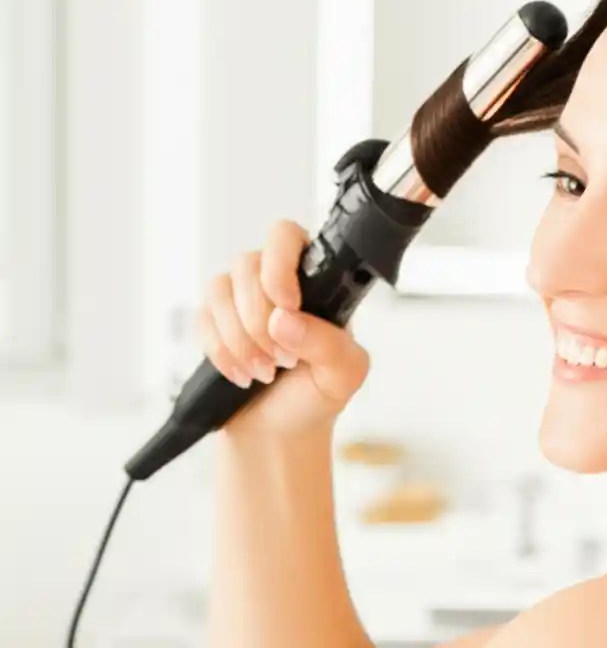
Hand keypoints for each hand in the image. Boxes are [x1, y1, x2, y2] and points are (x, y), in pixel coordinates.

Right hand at [198, 219, 370, 436]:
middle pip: (248, 264)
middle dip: (259, 319)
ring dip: (239, 338)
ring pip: (220, 289)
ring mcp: (241, 296)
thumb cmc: (317, 394)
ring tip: (265, 372)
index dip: (279, 264)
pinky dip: (221, 350)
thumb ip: (328, 344)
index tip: (287, 305)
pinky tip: (242, 375)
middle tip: (283, 359)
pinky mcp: (213, 319)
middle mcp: (275, 278)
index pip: (286, 236)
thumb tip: (284, 319)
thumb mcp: (343, 374)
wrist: (280, 431)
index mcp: (316, 280)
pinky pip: (202, 317)